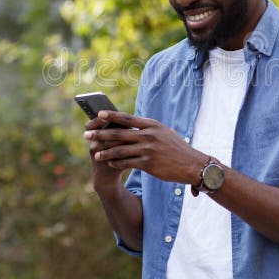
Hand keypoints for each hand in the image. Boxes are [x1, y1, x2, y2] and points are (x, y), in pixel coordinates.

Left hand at [83, 111, 208, 184]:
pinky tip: (109, 163)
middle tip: (86, 134)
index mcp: (152, 125)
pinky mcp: (148, 164)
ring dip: (105, 152)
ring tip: (95, 153)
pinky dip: (116, 163)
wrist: (191, 164)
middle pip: (119, 133)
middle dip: (100, 134)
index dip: (111, 116)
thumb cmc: (177, 148)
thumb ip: (148, 128)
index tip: (98, 114)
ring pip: (120, 150)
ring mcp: (148, 150)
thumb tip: (131, 124)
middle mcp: (148, 135)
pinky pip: (127, 163)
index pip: (127, 118)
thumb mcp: (164, 132)